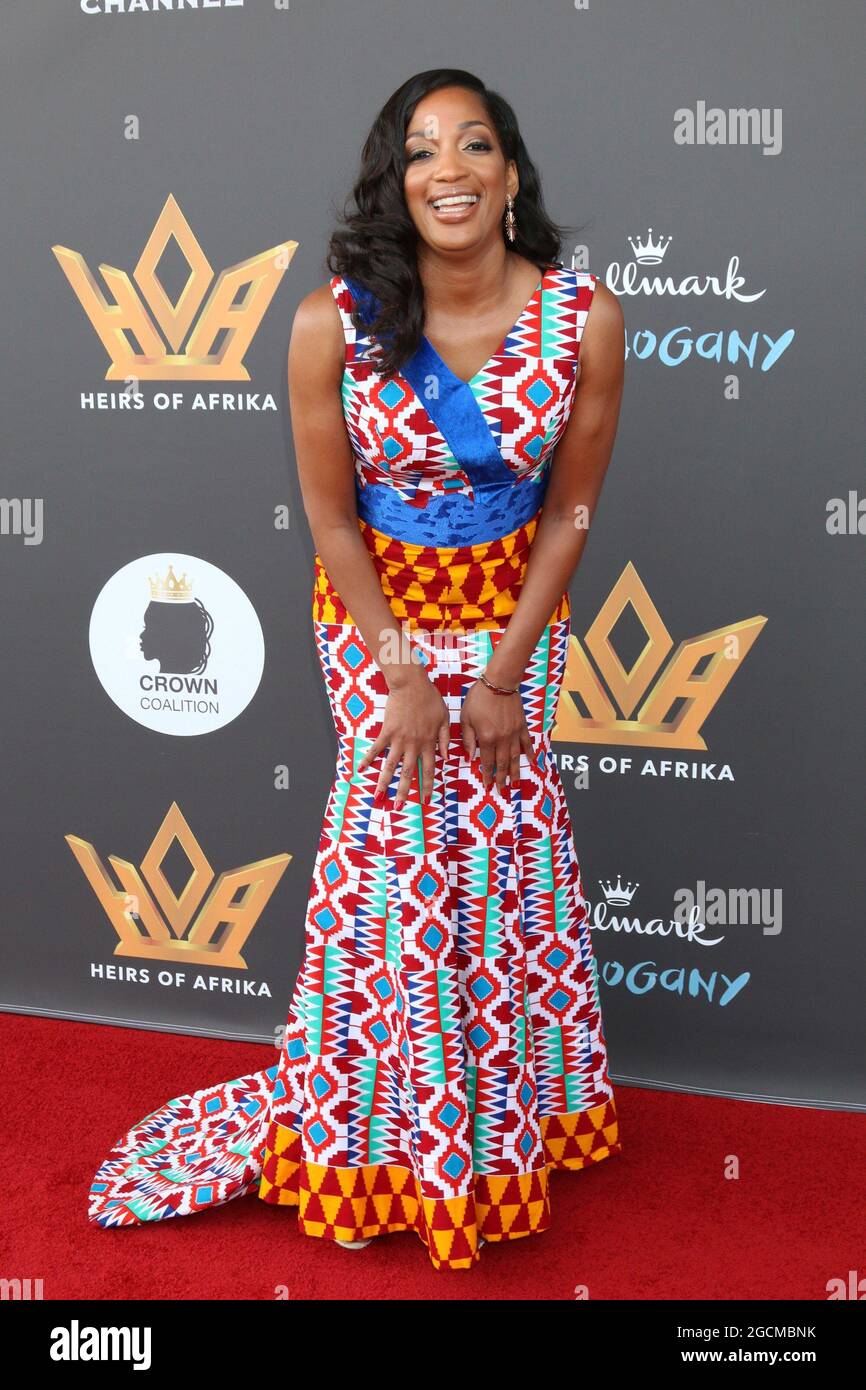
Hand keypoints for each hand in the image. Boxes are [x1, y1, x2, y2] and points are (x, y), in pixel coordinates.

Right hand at [358, 665, 449, 808]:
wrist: (411, 684)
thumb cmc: (429, 698)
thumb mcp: (444, 718)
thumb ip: (446, 739)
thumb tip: (446, 758)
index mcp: (429, 743)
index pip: (429, 769)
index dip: (427, 785)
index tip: (425, 800)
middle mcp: (413, 744)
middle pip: (408, 773)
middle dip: (403, 791)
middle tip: (398, 807)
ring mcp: (398, 739)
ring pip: (391, 765)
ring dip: (384, 782)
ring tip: (378, 796)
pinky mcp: (386, 731)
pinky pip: (376, 748)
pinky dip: (368, 759)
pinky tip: (361, 769)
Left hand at [460, 678, 535, 793]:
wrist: (498, 682)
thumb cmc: (479, 698)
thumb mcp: (466, 718)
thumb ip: (468, 738)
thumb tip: (469, 756)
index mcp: (486, 738)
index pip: (486, 762)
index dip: (487, 775)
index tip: (487, 786)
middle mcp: (502, 739)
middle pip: (503, 763)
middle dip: (502, 779)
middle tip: (502, 791)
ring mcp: (514, 733)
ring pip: (516, 757)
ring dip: (516, 771)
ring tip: (516, 783)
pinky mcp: (522, 726)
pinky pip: (527, 742)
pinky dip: (530, 752)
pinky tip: (532, 761)